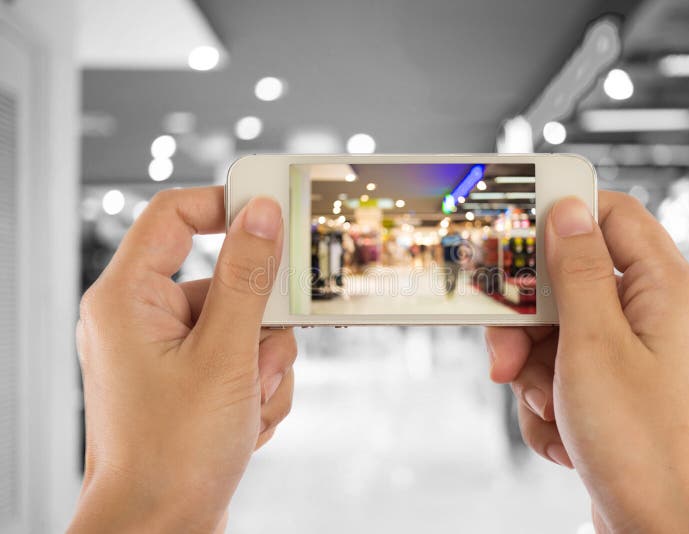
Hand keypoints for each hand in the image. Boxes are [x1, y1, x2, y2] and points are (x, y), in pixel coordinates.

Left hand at [69, 187, 295, 532]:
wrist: (160, 529)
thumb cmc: (172, 453)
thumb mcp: (224, 355)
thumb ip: (248, 277)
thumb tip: (264, 215)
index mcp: (129, 298)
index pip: (175, 215)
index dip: (226, 207)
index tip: (276, 214)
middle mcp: (144, 319)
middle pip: (226, 279)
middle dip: (259, 325)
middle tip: (259, 358)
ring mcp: (170, 353)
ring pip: (246, 324)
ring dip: (263, 366)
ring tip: (244, 407)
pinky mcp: (192, 381)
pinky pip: (245, 359)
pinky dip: (258, 388)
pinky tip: (243, 424)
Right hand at [486, 193, 688, 532]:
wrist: (661, 530)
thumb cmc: (641, 445)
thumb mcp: (593, 344)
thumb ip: (576, 270)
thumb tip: (567, 211)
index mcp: (666, 290)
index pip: (611, 217)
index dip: (560, 217)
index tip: (513, 232)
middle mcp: (655, 317)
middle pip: (570, 283)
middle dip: (529, 323)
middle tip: (506, 354)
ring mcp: (637, 356)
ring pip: (558, 332)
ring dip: (535, 372)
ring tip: (549, 408)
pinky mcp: (618, 390)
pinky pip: (565, 372)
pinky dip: (550, 401)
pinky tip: (563, 434)